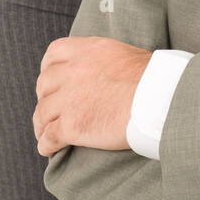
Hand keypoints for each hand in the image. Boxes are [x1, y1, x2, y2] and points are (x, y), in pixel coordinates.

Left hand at [33, 36, 152, 155]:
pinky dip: (46, 144)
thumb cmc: (152, 78)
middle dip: (46, 97)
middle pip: (44, 84)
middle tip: (51, 109)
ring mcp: (70, 99)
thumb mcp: (124, 54)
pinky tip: (49, 149)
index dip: (49, 69)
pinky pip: (49, 137)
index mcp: (86, 50)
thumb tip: (103, 70)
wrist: (157, 98)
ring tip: (46, 132)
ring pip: (42, 112)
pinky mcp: (73, 125)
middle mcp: (73, 71)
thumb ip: (103, 60)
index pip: (53, 54)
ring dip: (42, 124)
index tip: (52, 80)